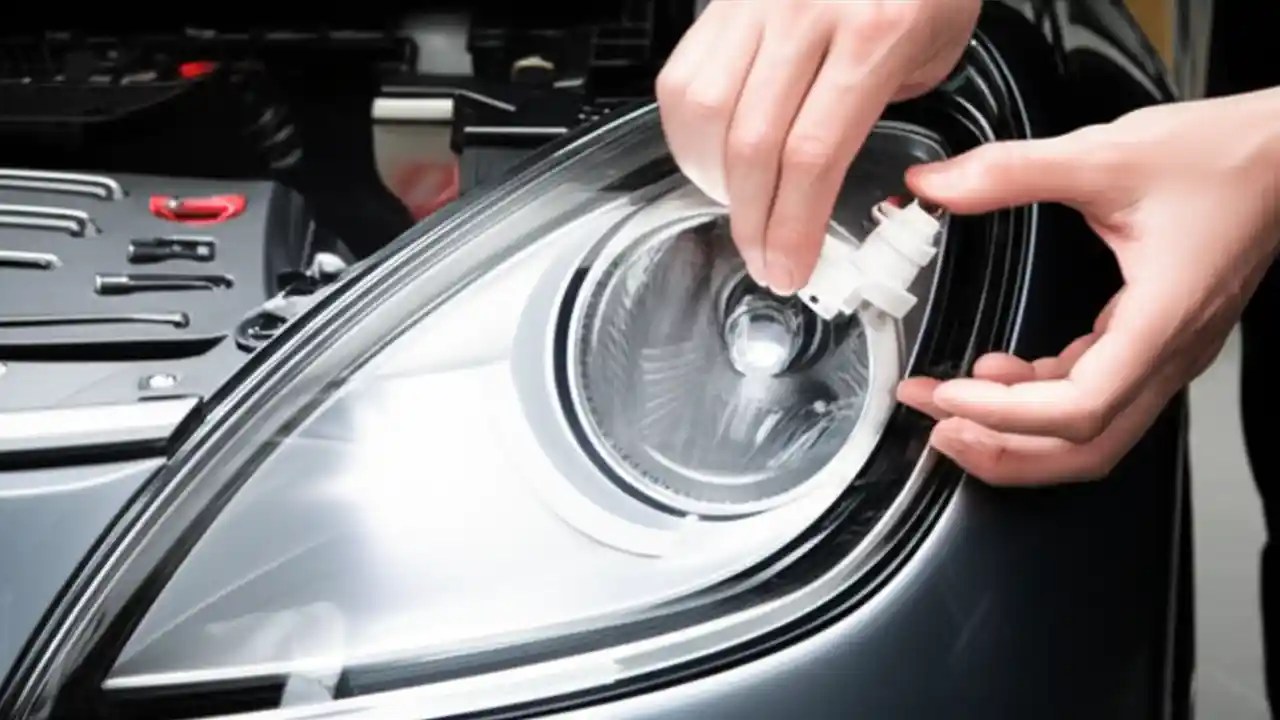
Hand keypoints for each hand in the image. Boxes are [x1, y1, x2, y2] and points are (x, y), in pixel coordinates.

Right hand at [655, 0, 979, 292]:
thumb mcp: (936, 46)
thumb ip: (881, 108)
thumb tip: (831, 174)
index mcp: (875, 28)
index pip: (813, 154)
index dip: (792, 227)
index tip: (789, 267)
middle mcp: (805, 8)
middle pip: (752, 144)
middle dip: (752, 221)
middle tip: (762, 257)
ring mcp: (755, 0)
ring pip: (702, 110)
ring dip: (711, 178)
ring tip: (737, 207)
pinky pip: (683, 74)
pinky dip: (687, 131)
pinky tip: (711, 154)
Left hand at [897, 89, 1279, 484]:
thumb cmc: (1224, 155)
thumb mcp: (1105, 152)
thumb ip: (1011, 170)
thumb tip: (936, 184)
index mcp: (1162, 320)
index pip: (1080, 408)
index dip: (1005, 414)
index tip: (947, 392)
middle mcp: (1170, 351)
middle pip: (1087, 449)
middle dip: (1004, 450)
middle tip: (937, 427)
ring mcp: (1169, 351)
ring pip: (1092, 432)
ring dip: (1017, 431)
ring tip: (953, 408)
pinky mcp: (1160, 337)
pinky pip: (1097, 393)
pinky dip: (1041, 397)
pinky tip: (999, 371)